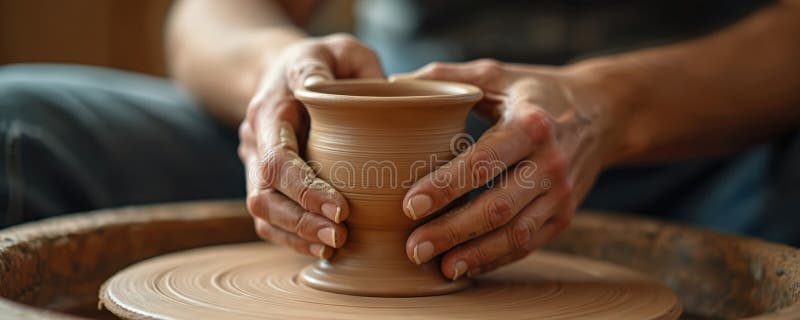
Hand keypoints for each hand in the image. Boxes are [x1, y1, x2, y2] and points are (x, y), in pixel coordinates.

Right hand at [239, 34, 383, 258]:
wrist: (286, 69)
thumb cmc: (321, 62)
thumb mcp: (333, 50)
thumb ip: (331, 69)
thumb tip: (329, 91)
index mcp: (270, 110)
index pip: (278, 161)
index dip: (306, 190)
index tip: (342, 209)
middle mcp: (255, 141)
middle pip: (263, 196)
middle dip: (301, 221)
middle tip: (340, 235)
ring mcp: (255, 163)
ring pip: (262, 212)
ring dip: (296, 235)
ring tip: (334, 245)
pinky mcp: (264, 180)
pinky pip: (269, 218)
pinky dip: (291, 237)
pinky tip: (321, 247)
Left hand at [393, 59, 619, 278]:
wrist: (603, 112)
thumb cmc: (536, 92)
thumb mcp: (496, 75)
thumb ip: (447, 78)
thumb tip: (394, 85)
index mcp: (531, 125)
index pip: (483, 162)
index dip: (445, 187)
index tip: (410, 205)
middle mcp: (551, 163)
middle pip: (497, 207)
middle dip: (452, 231)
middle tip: (413, 247)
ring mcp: (561, 193)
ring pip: (515, 234)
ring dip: (474, 254)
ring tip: (438, 266)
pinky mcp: (565, 215)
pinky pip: (529, 244)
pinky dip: (496, 258)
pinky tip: (466, 264)